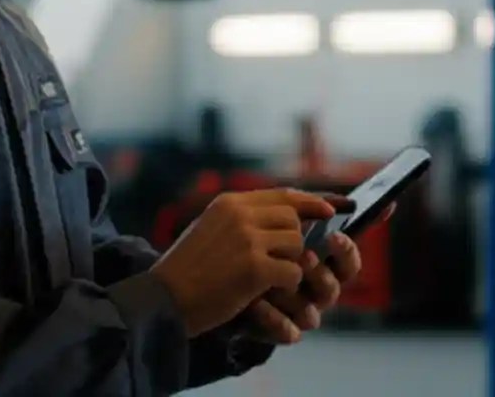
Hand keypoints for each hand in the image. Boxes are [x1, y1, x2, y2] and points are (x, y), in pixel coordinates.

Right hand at [149, 189, 336, 336]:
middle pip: (293, 220)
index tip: (331, 209)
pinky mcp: (254, 268)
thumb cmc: (186, 269)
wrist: (162, 298)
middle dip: (295, 242)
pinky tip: (266, 291)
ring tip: (267, 278)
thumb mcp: (208, 228)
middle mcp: (240, 215)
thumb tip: (286, 216)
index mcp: (229, 203)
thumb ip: (241, 219)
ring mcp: (248, 240)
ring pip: (296, 245)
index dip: (311, 202)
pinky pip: (292, 272)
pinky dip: (286, 285)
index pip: (282, 195)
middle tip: (280, 261)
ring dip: (289, 264)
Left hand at [245, 203, 394, 343]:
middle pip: (333, 288)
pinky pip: (285, 333)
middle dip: (322, 274)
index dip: (346, 251)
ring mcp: (294, 313)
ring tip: (276, 283)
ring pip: (312, 314)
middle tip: (307, 258)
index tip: (334, 236)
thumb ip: (299, 208)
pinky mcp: (275, 331)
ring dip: (295, 296)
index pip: (347, 261)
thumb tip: (340, 201)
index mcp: (320, 264)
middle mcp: (311, 291)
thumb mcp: (266, 220)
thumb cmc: (245, 246)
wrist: (209, 280)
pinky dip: (273, 318)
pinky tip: (256, 305)